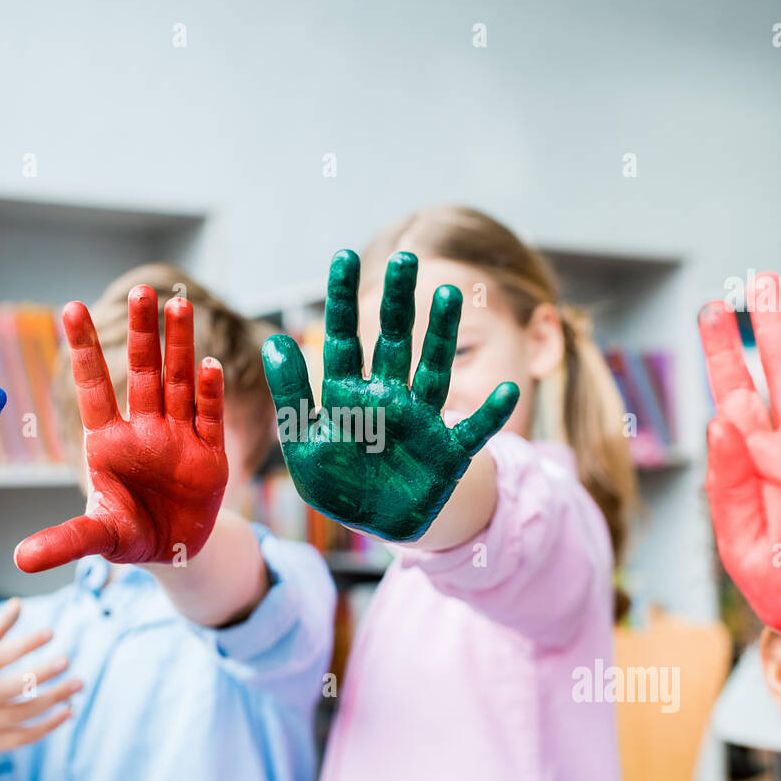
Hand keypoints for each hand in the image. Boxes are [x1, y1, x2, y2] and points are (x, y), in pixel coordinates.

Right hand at [0, 599, 80, 760]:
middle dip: (41, 674)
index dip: (24, 644)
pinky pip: (26, 736)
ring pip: (24, 712)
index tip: (50, 632)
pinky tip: (70, 710)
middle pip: (12, 687)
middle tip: (66, 660)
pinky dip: (49, 725)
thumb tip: (17, 602)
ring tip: (79, 683)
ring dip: (54, 698)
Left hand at [14, 289, 227, 570]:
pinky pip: (209, 417)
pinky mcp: (210, 455)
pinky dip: (210, 393)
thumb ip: (66, 541)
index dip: (85, 349)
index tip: (71, 308)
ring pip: (179, 383)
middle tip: (142, 291)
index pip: (94, 387)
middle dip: (143, 333)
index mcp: (108, 442)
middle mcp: (144, 430)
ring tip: (178, 304)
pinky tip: (209, 364)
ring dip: (179, 346)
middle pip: (143, 372)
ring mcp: (179, 437)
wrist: (175, 553)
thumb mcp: (98, 538)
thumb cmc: (130, 535)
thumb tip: (20, 560)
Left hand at [261, 249, 517, 541]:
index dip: (343, 300)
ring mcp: (422, 422)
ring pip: (435, 370)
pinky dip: (491, 413)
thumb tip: (273, 343)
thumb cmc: (338, 483)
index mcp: (349, 395)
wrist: (376, 523)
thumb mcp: (305, 443)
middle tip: (404, 259)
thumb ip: (292, 396)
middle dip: (399, 302)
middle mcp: (389, 398)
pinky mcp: (447, 452)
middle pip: (395, 341)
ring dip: (443, 335)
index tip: (343, 256)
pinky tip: (507, 390)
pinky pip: (473, 430)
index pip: (344, 339)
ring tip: (448, 295)